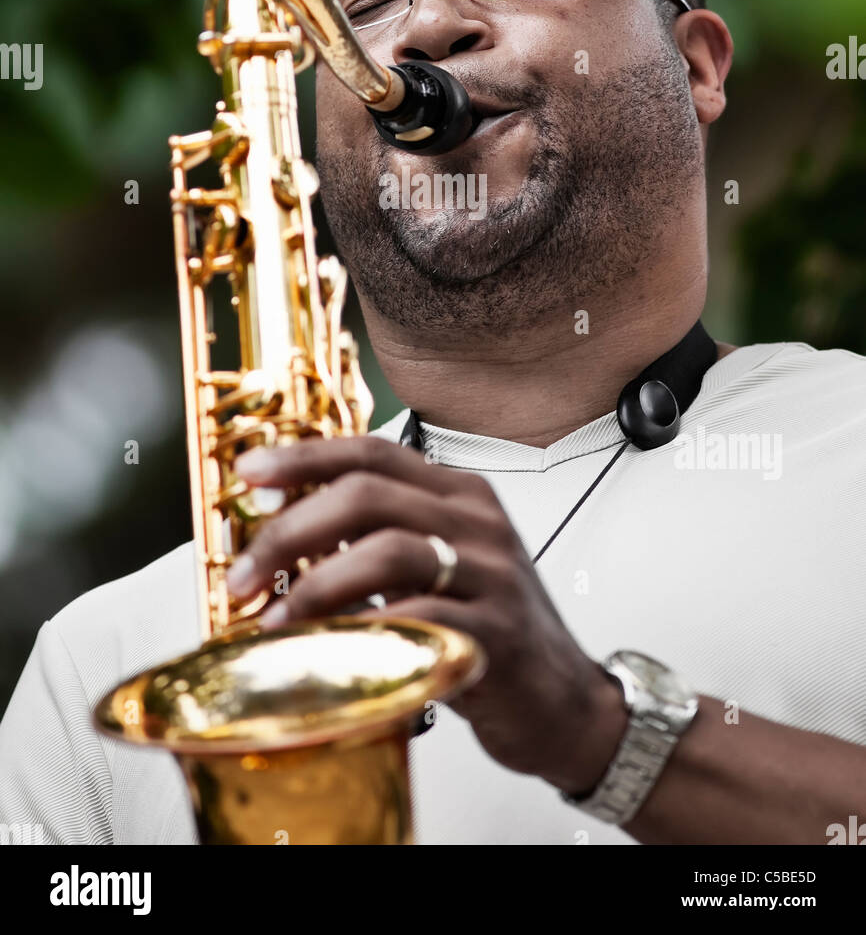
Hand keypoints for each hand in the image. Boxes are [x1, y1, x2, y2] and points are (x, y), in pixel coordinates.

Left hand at [225, 435, 626, 790]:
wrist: (563, 702)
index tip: (249, 475)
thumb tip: (282, 534)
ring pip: (388, 550)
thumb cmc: (487, 629)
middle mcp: (477, 522)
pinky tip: (328, 650)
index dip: (305, 458)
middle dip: (291, 531)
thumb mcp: (437, 567)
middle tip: (241, 574)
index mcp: (458, 495)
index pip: (372, 452)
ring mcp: (491, 573)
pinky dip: (363, 632)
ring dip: (315, 585)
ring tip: (274, 621)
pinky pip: (419, 619)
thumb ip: (376, 540)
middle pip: (367, 495)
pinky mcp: (496, 632)